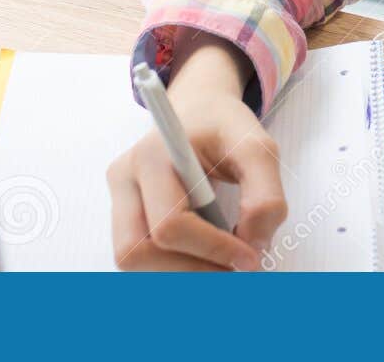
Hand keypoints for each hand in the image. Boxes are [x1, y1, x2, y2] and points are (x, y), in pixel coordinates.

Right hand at [106, 34, 287, 270]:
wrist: (200, 112)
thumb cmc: (224, 127)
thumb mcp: (259, 148)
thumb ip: (266, 196)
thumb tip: (254, 247)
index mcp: (153, 155)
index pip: (170, 224)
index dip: (211, 250)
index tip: (250, 258)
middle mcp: (125, 177)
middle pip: (140, 251)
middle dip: (193, 269)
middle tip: (235, 268)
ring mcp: (118, 196)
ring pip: (134, 260)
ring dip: (181, 271)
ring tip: (219, 257)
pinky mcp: (122, 213)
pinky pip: (140, 257)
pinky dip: (173, 265)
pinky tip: (202, 253)